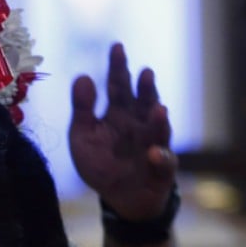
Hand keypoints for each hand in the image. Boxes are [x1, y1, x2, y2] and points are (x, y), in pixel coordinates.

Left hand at [68, 43, 176, 219]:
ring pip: (159, 127)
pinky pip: (163, 161)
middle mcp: (139, 123)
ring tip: (158, 108)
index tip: (117, 47)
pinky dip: (160, 157)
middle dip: (145, 88)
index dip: (118, 67)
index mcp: (118, 112)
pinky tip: (153, 153)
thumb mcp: (82, 137)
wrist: (119, 199)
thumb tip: (83, 76)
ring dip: (159, 119)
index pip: (118, 85)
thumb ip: (82, 109)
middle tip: (144, 73)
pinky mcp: (161, 167)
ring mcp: (153, 143)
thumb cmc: (101, 165)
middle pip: (143, 101)